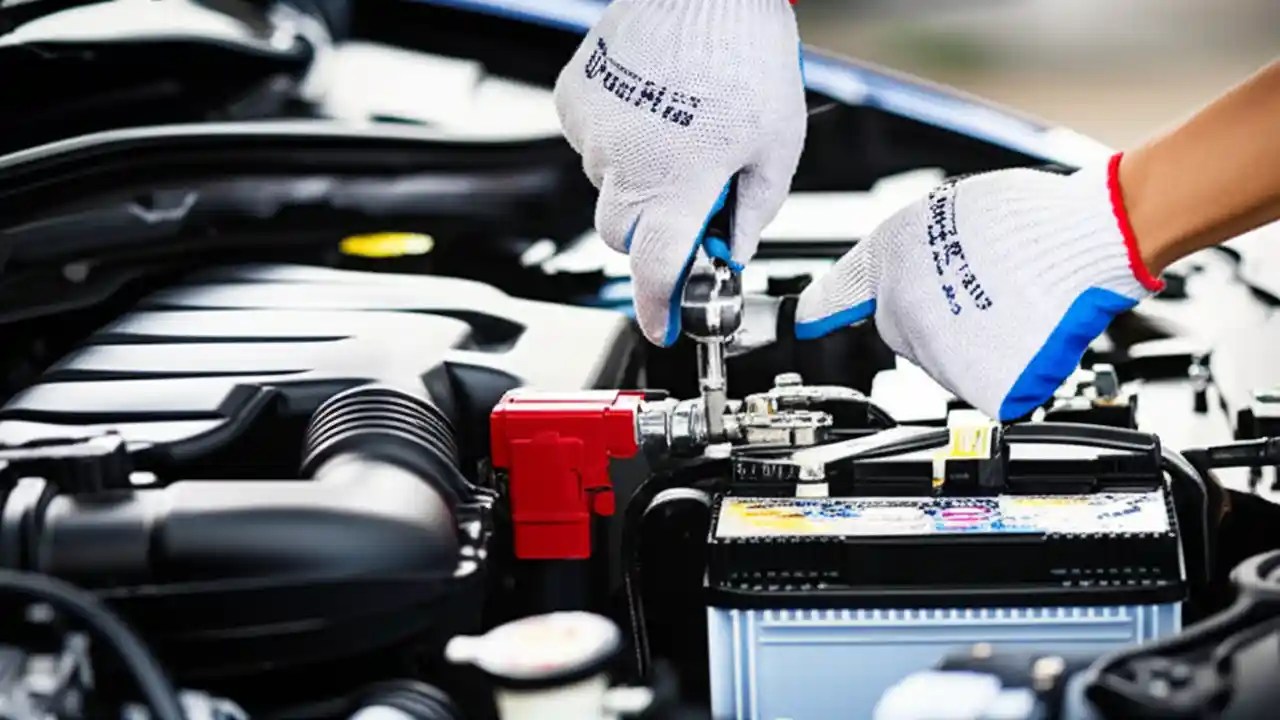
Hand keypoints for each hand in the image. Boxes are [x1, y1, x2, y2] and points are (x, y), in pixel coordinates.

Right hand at [554, 0, 806, 344]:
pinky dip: (617, 137)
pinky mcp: (574, 100)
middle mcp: (625, 165)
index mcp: (678, 185)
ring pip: (608, 185)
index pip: (655, 272)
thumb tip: (733, 245)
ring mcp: (593, 132)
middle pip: (624, 235)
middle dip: (654, 229)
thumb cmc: (743, 52)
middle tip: (691, 193)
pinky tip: (651, 107)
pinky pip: (590, 141)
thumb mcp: (776, 145)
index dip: (658, 309)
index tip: (662, 325)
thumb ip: (753, 209)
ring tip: (678, 128)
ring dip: (638, 177)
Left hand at [796, 155, 1164, 420]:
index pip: (835, 297)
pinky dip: (1007, 367)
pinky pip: (986, 383)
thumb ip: (912, 251)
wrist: (1081, 239)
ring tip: (1008, 299)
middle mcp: (899, 312)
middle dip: (934, 317)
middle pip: (905, 333)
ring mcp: (936, 354)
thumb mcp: (945, 212)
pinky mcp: (976, 384)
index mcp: (887, 262)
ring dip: (971, 341)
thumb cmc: (1027, 218)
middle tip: (980, 286)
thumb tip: (902, 274)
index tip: (803, 324)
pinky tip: (1025, 332)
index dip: (820, 311)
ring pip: (946, 360)